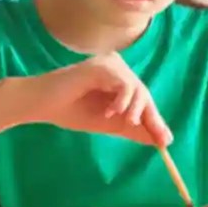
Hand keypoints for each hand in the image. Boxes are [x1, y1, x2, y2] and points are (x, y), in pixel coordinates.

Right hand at [25, 53, 172, 146]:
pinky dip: (122, 100)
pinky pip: (123, 83)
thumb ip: (131, 128)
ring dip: (135, 109)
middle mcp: (116, 68)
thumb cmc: (70, 111)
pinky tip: (111, 112)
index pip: (142, 98)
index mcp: (118, 79)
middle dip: (151, 118)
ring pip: (136, 87)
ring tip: (125, 122)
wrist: (41, 105)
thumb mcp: (108, 124)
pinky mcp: (100, 66)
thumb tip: (160, 140)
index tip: (166, 141)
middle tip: (157, 139)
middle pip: (143, 93)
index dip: (154, 120)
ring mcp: (108, 64)